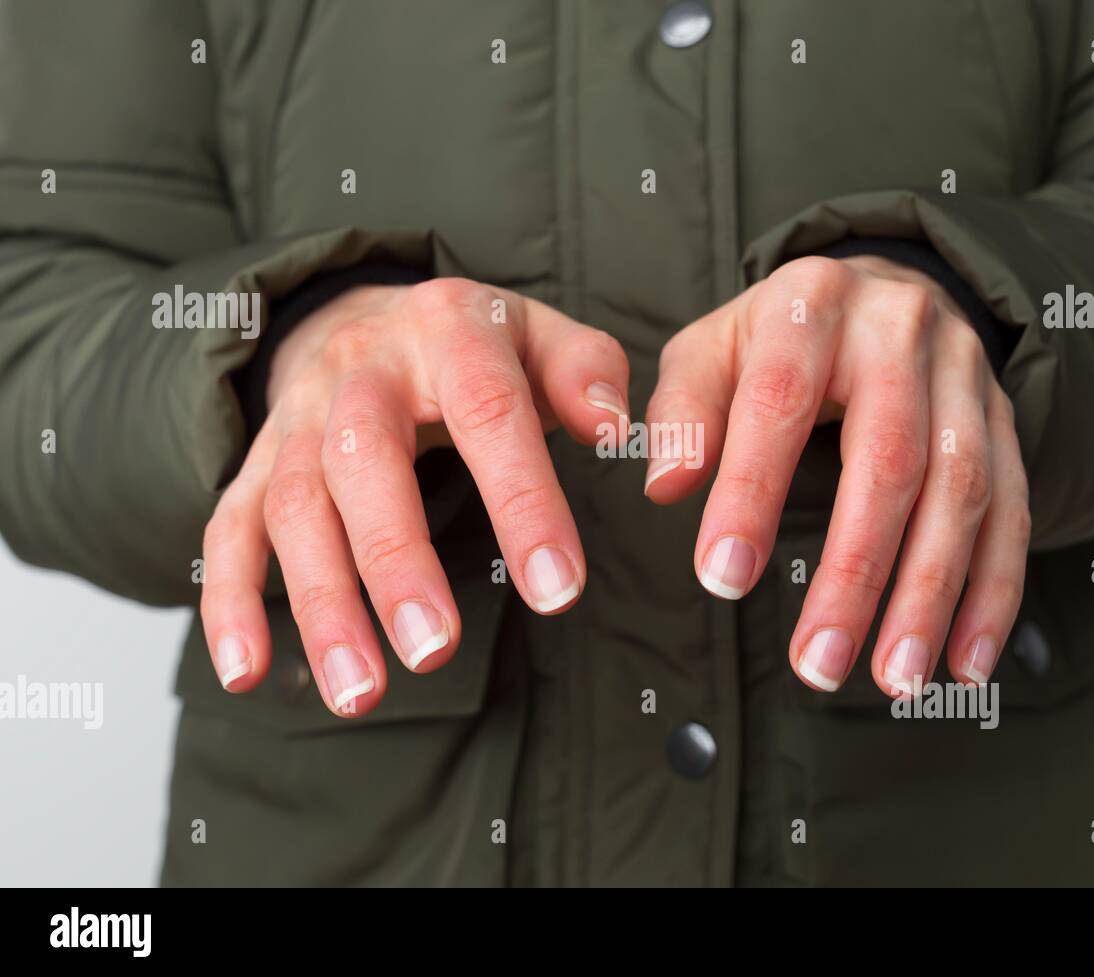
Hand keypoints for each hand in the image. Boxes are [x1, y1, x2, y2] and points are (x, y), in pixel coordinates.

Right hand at [200, 278, 628, 715]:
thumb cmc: (477, 346)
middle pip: (363, 461)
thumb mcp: (543, 335)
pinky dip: (230, 602)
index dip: (523, 502)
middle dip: (396, 561)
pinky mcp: (259, 461)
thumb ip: (588, 373)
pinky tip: (247, 673)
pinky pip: (228, 528)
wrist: (367, 313)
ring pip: (293, 507)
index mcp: (447, 328)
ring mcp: (299, 417)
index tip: (556, 591)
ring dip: (321, 605)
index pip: (490, 413)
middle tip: (434, 652)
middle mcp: (361, 368)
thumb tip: (611, 428)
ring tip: (360, 695)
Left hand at [644, 255, 1028, 695]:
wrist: (882, 292)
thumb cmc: (778, 339)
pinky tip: (965, 662)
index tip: (722, 579)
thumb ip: (684, 413)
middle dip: (855, 575)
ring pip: (963, 492)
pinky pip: (1015, 511)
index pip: (779, 401)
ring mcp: (965, 377)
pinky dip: (993, 593)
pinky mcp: (1005, 421)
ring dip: (931, 597)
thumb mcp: (712, 350)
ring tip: (896, 679)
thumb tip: (669, 487)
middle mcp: (902, 331)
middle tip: (819, 665)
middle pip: (890, 460)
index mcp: (812, 304)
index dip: (750, 492)